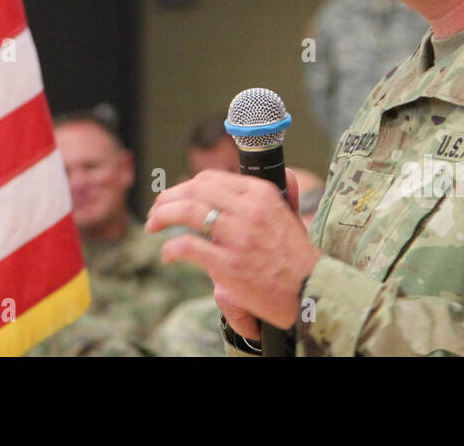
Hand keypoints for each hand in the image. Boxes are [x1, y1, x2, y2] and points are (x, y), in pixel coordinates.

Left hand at [146, 168, 321, 334]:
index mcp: (261, 194)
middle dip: (168, 198)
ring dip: (162, 216)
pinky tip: (167, 254)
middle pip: (194, 190)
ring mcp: (237, 237)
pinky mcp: (228, 265)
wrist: (312, 292)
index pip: (211, 178)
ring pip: (187, 212)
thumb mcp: (292, 216)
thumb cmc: (299, 257)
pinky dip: (171, 248)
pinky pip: (188, 247)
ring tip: (151, 224)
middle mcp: (248, 210)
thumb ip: (284, 191)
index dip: (187, 186)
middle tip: (156, 210)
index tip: (176, 196)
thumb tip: (285, 170)